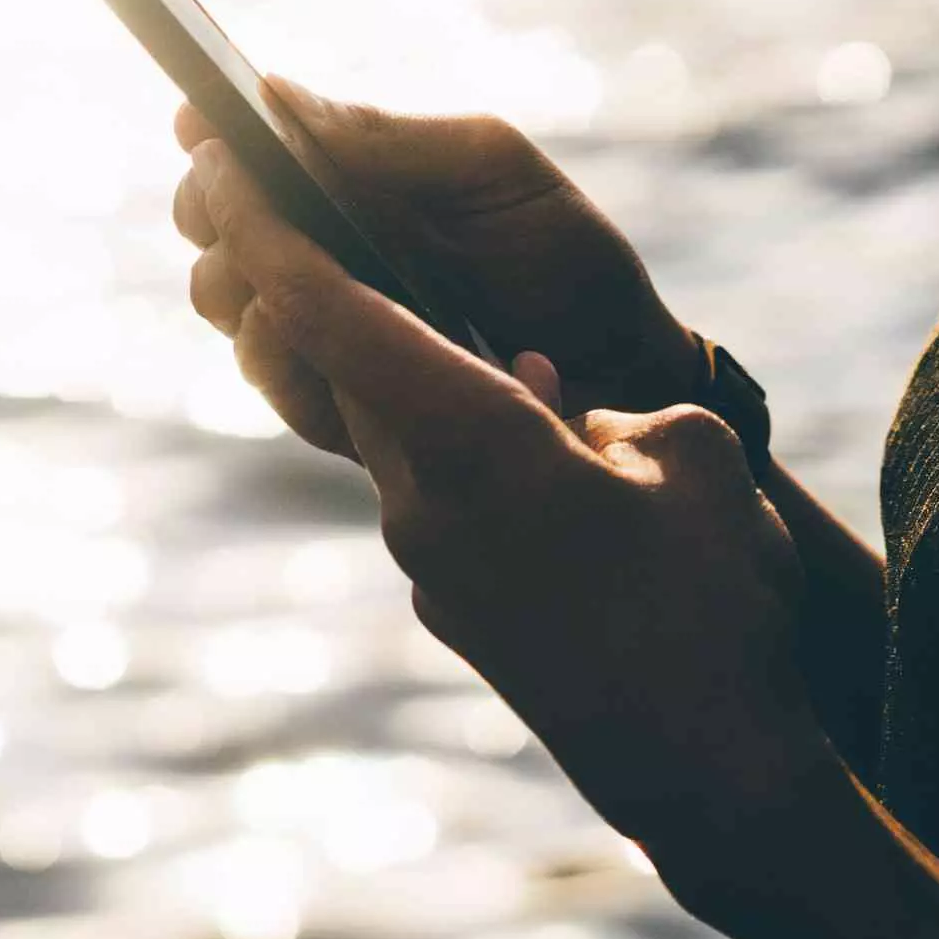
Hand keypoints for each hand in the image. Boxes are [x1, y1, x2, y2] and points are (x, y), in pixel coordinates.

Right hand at [172, 83, 708, 462]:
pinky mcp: (340, 409)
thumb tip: (268, 91)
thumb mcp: (490, 172)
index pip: (246, 155)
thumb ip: (384, 141)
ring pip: (231, 309)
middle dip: (215, 214)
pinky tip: (329, 339)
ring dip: (248, 286)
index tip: (200, 129)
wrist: (628, 376)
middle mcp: (322, 255)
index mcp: (350, 184)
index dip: (210, 139)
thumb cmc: (567, 258)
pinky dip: (291, 356)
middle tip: (239, 210)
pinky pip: (280, 383)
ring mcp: (326, 331)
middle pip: (213, 230)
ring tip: (289, 274)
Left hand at [177, 137, 838, 879]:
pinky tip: (553, 452)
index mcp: (470, 445)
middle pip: (347, 369)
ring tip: (504, 348)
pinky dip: (468, 450)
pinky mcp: (460, 609)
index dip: (270, 230)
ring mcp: (433, 568)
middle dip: (321, 290)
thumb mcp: (694, 461)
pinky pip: (446, 497)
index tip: (222, 164)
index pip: (333, 313)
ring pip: (400, 435)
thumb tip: (557, 409)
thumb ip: (613, 407)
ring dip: (415, 375)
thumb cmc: (715, 609)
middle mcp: (423, 506)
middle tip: (309, 209)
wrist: (711, 774)